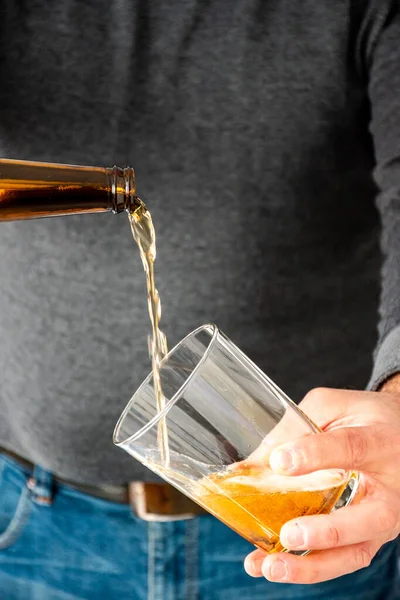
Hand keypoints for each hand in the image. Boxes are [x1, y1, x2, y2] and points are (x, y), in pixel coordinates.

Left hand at [244, 385, 399, 583]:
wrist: (399, 433)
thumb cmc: (363, 417)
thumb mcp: (334, 406)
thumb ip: (297, 426)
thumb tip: (254, 462)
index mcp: (378, 441)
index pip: (350, 448)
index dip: (314, 455)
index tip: (279, 461)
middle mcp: (389, 486)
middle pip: (366, 517)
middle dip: (327, 531)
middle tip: (288, 534)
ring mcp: (383, 517)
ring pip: (357, 551)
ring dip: (313, 566)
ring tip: (272, 566)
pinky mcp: (372, 535)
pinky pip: (345, 558)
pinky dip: (311, 567)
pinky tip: (274, 565)